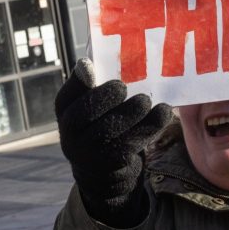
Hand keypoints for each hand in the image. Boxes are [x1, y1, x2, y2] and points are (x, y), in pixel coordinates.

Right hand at [55, 59, 172, 223]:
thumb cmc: (101, 125)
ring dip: (131, 111)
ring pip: (109, 129)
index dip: (77, 80)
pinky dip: (151, 125)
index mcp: (65, 114)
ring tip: (145, 100)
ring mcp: (89, 152)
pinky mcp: (112, 163)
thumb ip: (97, 87)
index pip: (66, 96)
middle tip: (123, 87)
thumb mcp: (93, 109)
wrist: (103, 173)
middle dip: (106, 96)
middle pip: (85, 112)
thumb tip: (100, 56)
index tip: (90, 65)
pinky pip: (132, 143)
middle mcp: (70, 135)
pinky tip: (163, 112)